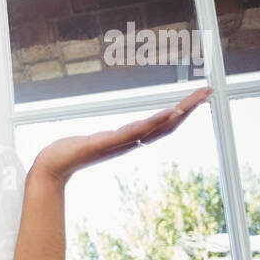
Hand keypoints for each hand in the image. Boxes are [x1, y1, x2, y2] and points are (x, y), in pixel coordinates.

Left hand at [30, 86, 213, 186]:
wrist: (50, 166)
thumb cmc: (70, 152)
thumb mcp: (97, 140)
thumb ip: (110, 137)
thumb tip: (118, 133)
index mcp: (128, 140)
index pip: (162, 126)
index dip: (182, 114)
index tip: (199, 98)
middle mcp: (128, 143)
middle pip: (165, 126)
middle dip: (188, 109)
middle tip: (208, 93)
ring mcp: (118, 144)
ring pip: (153, 128)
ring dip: (175, 114)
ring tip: (193, 101)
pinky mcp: (104, 143)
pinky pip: (133, 132)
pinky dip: (152, 123)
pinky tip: (167, 113)